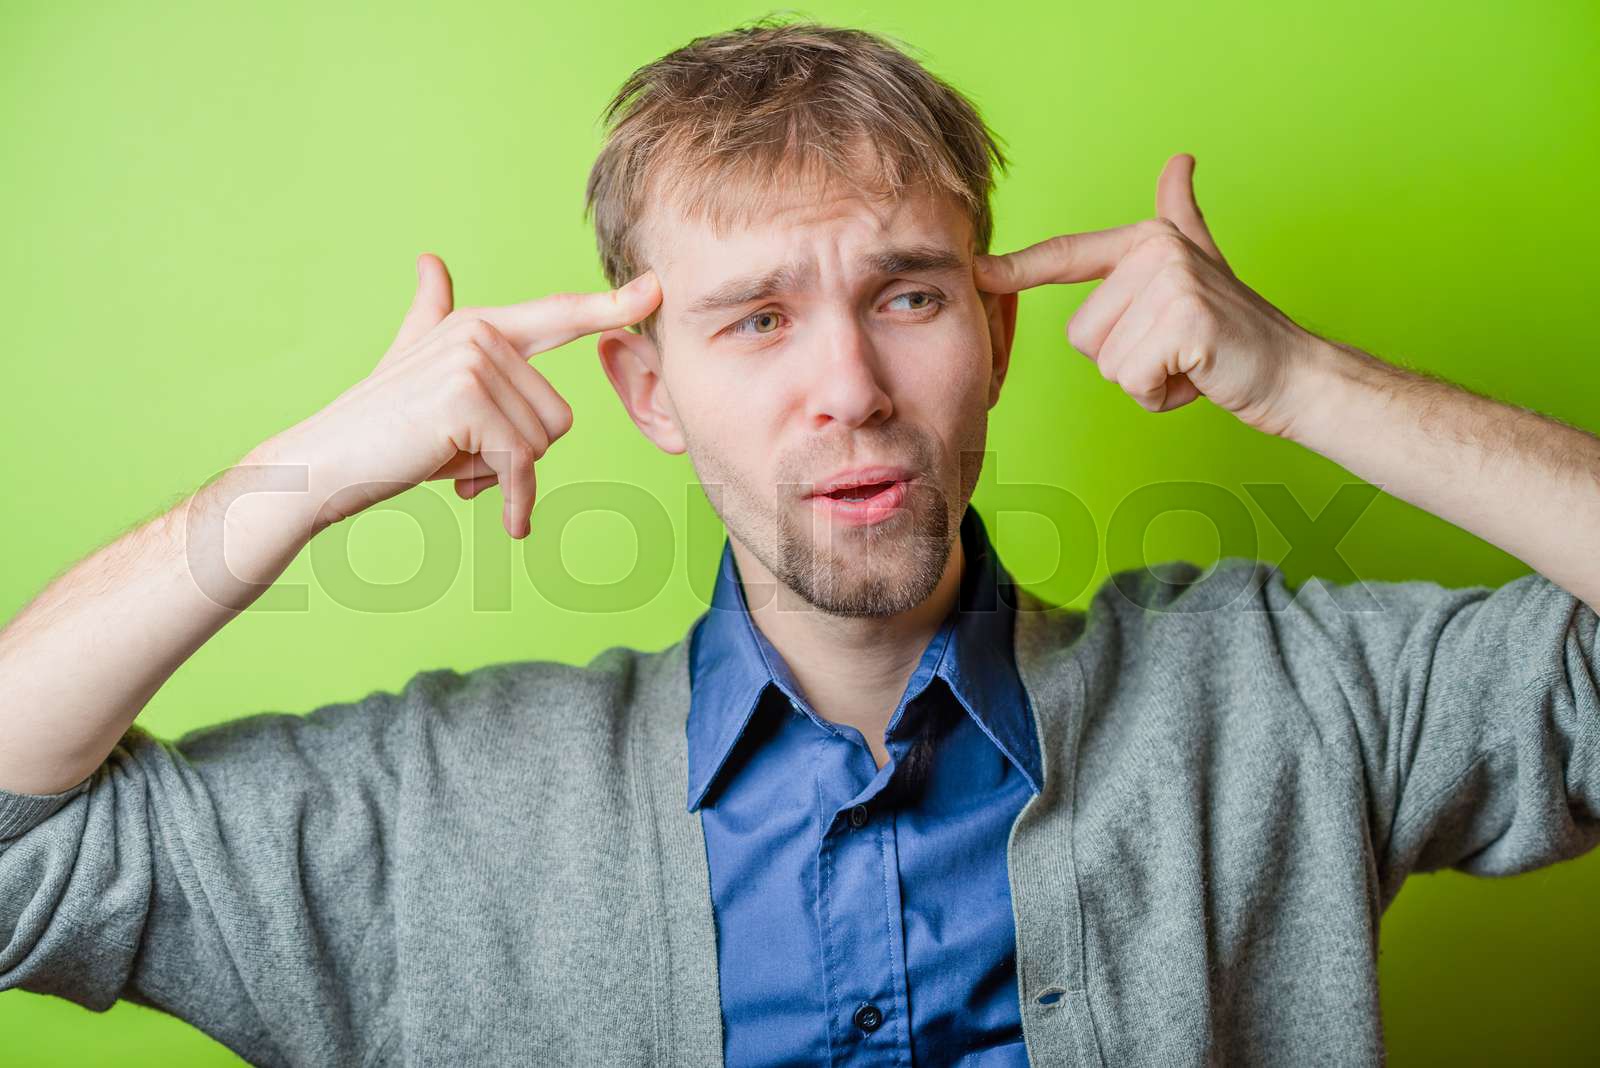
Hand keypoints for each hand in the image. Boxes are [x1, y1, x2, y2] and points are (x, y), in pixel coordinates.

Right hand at [258, 253, 660, 538]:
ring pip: (541, 443)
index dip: (611, 305)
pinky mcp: (469, 404)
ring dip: (501, 472)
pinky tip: (503, 519)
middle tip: (457, 452)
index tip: (656, 289)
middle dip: (516, 452)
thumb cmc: (381, 426)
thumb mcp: (413, 363)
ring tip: (447, 461)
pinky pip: (523, 465)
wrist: (322, 465)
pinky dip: (515, 500)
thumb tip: (429, 261)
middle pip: (557, 415)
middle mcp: (480, 333)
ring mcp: (474, 364)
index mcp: (480, 324)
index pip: (559, 314)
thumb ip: (431, 314)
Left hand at [974, 153, 1324, 436]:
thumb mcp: (1202, 265)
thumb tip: (1179, 160)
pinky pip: (1134, 380)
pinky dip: (1163, 395)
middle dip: (1126, 360)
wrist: (1293, 372)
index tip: (976, 271)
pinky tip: (1198, 375)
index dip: (1018, 268)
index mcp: (1148, 239)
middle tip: (1178, 348)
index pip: (1068, 254)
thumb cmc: (1235, 330)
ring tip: (1190, 360)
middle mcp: (1157, 251)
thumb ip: (1181, 213)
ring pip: (1106, 363)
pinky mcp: (1185, 323)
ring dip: (1146, 379)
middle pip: (1083, 336)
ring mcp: (1172, 284)